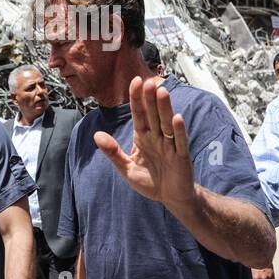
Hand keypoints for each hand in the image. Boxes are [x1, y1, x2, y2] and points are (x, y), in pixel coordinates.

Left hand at [94, 77, 195, 209]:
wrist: (170, 198)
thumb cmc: (149, 181)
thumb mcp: (126, 169)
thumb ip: (113, 152)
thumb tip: (97, 135)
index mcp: (143, 137)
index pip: (139, 114)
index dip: (137, 98)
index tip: (135, 81)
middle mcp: (157, 137)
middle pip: (153, 115)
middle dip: (150, 99)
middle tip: (148, 81)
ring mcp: (170, 146)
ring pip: (166, 124)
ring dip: (164, 108)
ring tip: (162, 92)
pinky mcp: (181, 157)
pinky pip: (180, 142)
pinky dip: (178, 131)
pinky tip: (177, 118)